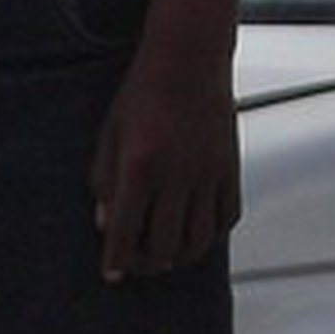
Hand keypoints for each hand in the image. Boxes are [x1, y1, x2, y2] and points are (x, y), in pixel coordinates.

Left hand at [90, 49, 242, 281]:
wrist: (188, 59)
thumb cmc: (143, 90)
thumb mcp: (109, 134)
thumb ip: (104, 180)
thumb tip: (105, 223)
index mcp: (139, 167)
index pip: (125, 232)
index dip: (116, 260)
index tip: (111, 274)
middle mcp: (176, 176)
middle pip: (163, 246)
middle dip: (146, 264)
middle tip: (136, 264)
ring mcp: (207, 175)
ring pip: (198, 241)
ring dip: (179, 257)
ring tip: (165, 256)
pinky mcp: (230, 170)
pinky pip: (226, 218)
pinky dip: (211, 236)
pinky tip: (196, 234)